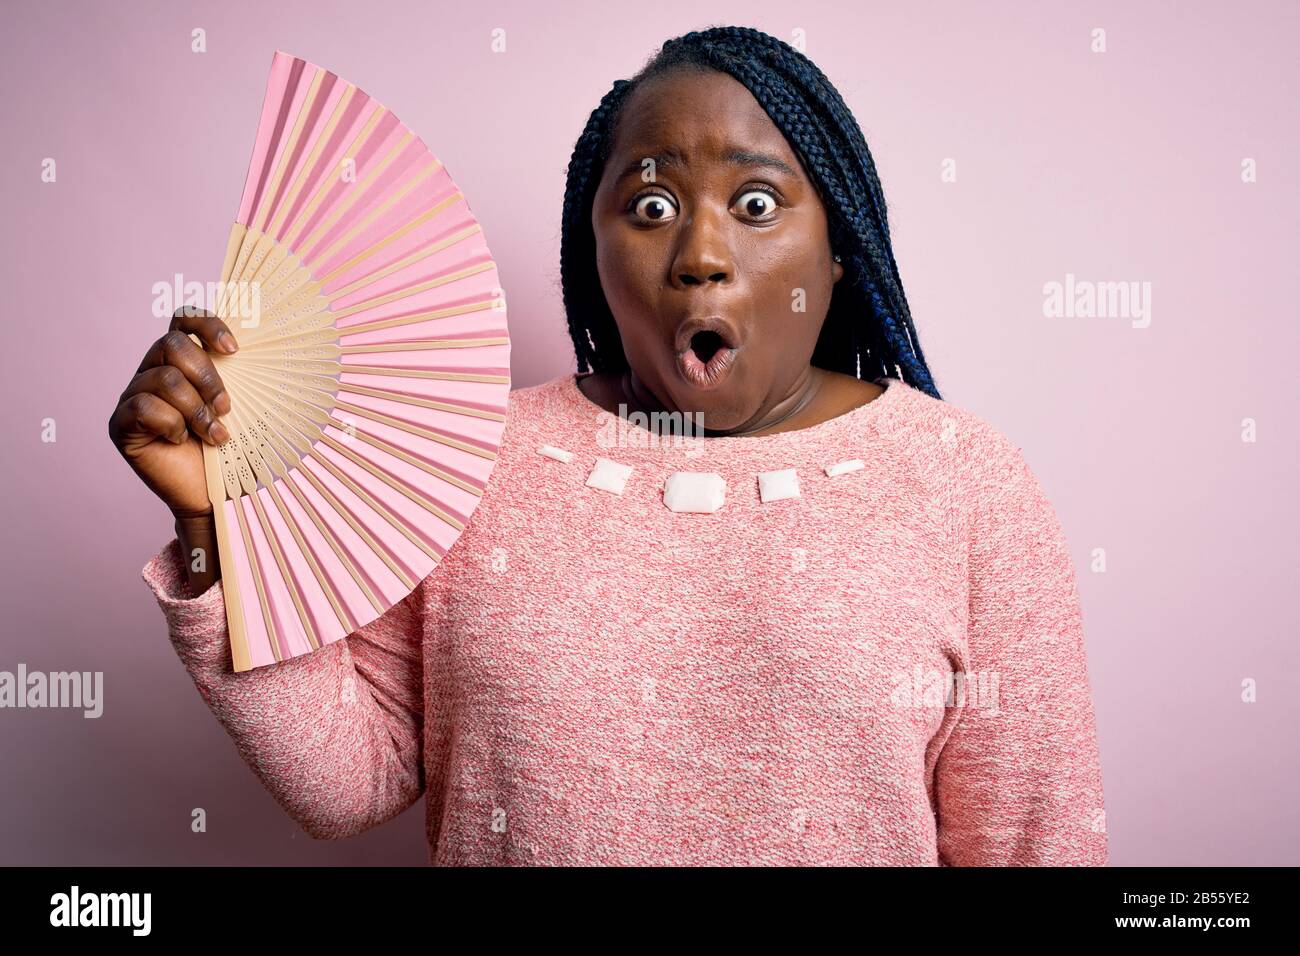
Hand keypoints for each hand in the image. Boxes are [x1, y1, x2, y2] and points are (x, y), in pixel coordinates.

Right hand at [108, 306, 237, 517]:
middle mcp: (153, 371)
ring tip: (213, 435)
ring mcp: (133, 396)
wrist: (214, 493)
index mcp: (182, 361)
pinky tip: (180, 441)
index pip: (183, 320)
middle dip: (206, 376)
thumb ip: (240, 377)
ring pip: (163, 379)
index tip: (234, 350)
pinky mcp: (121, 423)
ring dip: (196, 409)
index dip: (206, 324)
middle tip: (226, 408)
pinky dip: (171, 425)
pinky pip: (143, 407)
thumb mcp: (245, 409)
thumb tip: (247, 350)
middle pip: (171, 344)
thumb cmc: (231, 449)